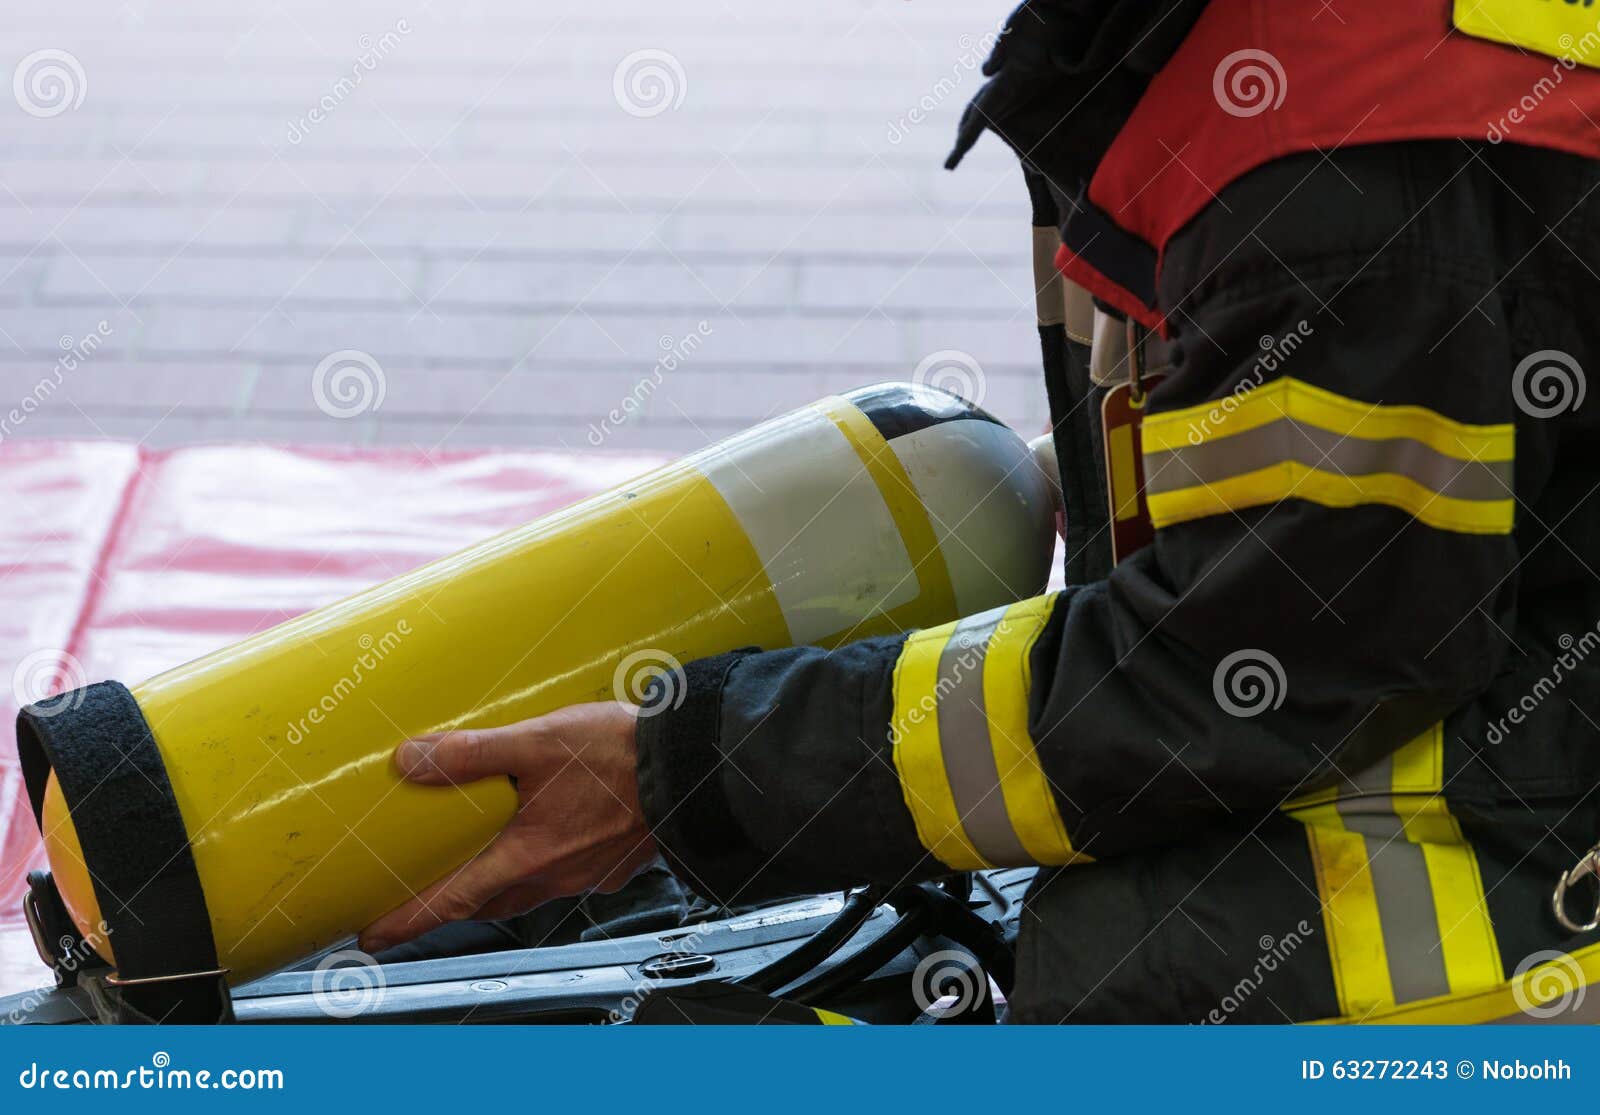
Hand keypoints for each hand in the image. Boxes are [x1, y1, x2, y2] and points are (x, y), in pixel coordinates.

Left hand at [359, 701, 656, 951]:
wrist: (692, 766)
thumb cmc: (623, 756)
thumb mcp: (538, 741)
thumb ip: (472, 753)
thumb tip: (413, 760)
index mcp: (529, 854)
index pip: (453, 899)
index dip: (408, 919)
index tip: (375, 936)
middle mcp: (556, 874)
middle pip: (487, 905)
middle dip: (448, 909)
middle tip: (417, 907)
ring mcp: (587, 872)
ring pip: (525, 893)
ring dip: (493, 889)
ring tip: (475, 872)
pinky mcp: (612, 861)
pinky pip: (562, 876)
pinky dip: (538, 868)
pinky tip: (544, 841)